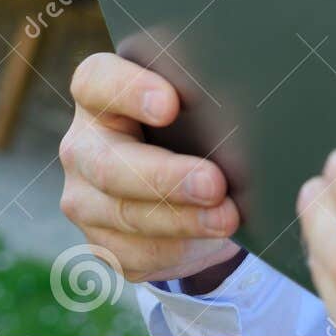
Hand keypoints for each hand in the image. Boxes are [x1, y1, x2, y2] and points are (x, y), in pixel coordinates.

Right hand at [58, 51, 241, 283]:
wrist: (196, 188)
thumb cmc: (199, 126)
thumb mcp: (200, 106)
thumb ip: (207, 98)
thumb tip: (252, 110)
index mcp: (99, 94)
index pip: (96, 82)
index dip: (128, 90)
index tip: (170, 105)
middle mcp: (83, 145)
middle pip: (108, 163)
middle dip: (165, 177)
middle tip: (214, 183)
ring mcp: (85, 197)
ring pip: (123, 214)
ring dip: (180, 220)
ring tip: (227, 217)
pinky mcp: (100, 242)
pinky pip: (134, 253)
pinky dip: (177, 248)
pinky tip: (209, 242)